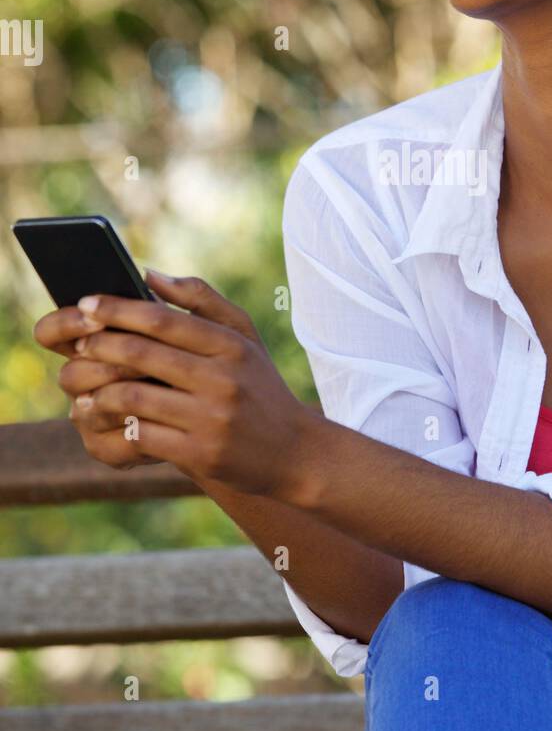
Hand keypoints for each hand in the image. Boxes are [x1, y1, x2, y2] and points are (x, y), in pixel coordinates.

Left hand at [35, 271, 309, 495]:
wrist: (294, 452)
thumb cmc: (260, 387)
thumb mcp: (244, 337)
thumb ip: (201, 300)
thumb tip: (148, 275)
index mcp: (231, 345)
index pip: (162, 319)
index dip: (117, 310)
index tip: (86, 303)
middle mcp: (223, 379)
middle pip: (141, 355)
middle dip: (100, 345)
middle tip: (78, 343)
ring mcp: (212, 419)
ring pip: (134, 397)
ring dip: (100, 391)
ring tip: (85, 387)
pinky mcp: (201, 455)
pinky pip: (142, 435)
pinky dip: (117, 425)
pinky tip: (105, 418)